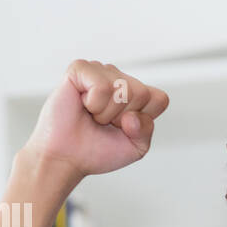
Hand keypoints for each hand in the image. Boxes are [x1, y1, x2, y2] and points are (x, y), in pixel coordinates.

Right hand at [21, 59, 169, 177]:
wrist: (66, 157)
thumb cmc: (97, 150)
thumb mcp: (135, 147)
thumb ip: (146, 130)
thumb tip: (132, 115)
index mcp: (136, 95)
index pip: (159, 98)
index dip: (144, 119)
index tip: (124, 128)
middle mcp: (119, 79)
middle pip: (142, 93)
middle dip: (122, 117)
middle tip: (103, 123)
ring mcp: (100, 71)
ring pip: (123, 88)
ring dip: (106, 113)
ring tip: (91, 115)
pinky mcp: (80, 69)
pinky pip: (101, 86)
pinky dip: (93, 104)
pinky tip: (82, 105)